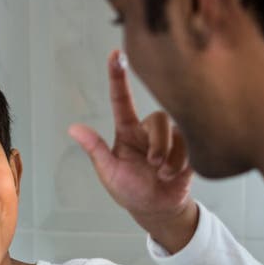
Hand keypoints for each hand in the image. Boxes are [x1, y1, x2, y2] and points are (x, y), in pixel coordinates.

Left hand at [70, 49, 197, 252]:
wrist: (157, 210)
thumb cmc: (130, 190)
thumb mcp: (108, 172)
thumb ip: (94, 149)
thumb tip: (73, 129)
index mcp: (127, 130)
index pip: (121, 98)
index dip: (118, 75)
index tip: (116, 54)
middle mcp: (148, 129)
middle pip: (158, 118)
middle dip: (158, 143)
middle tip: (153, 165)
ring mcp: (170, 137)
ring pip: (175, 130)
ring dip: (169, 156)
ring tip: (162, 174)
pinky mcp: (189, 147)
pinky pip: (191, 143)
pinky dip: (181, 163)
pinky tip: (175, 175)